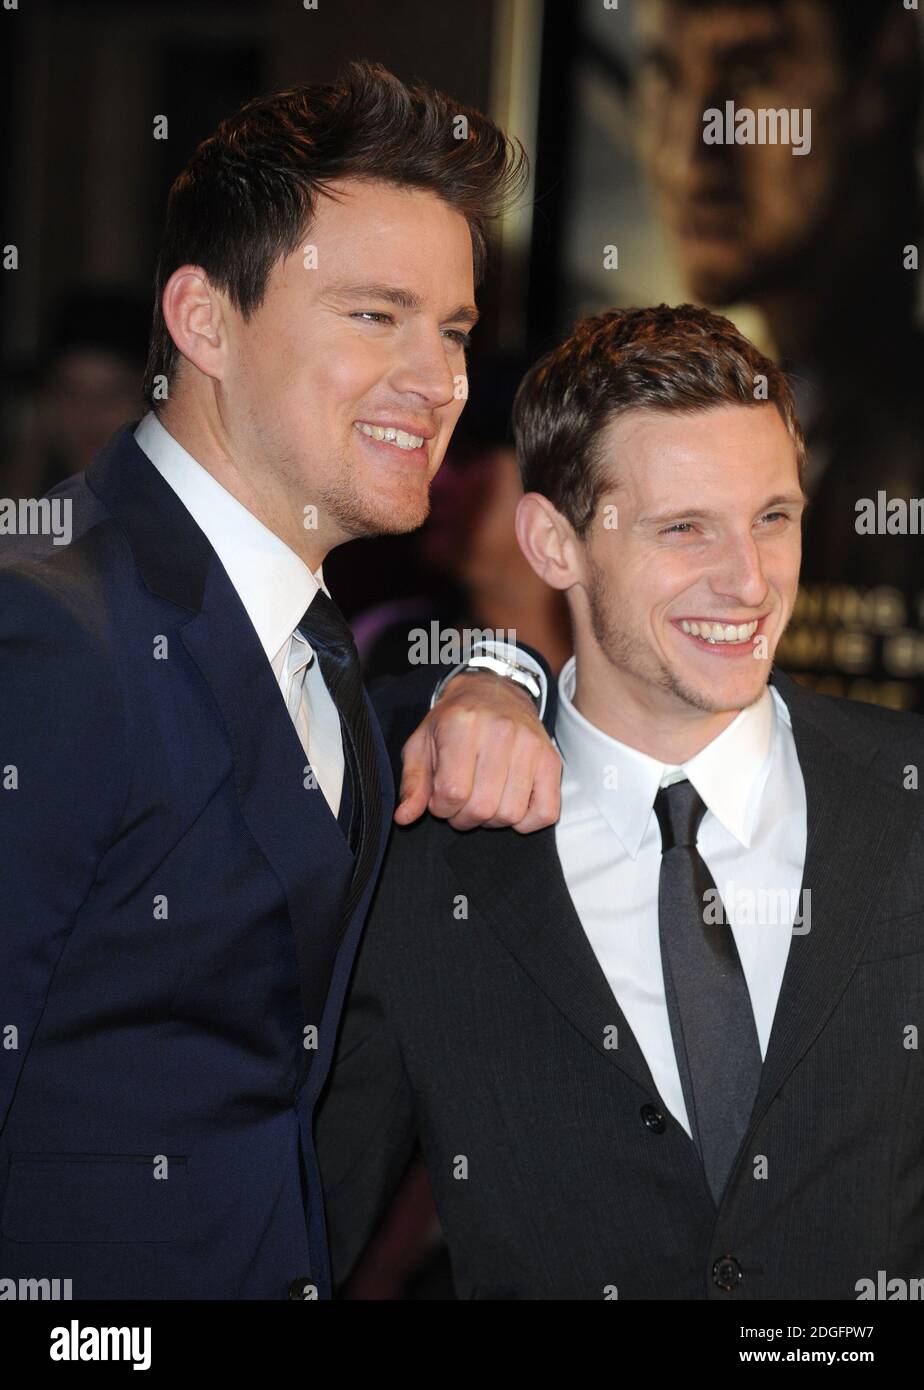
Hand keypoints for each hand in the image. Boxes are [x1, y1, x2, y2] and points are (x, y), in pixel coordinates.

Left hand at [394, 673, 560, 831]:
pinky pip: (545, 813)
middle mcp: (500, 731)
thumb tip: (404, 817)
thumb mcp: (422, 744)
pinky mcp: (552, 760)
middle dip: (464, 817)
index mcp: (461, 724)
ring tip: (483, 800)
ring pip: (510, 814)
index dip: (441, 807)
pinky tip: (509, 804)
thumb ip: (413, 782)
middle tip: (460, 804)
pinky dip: (526, 822)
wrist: (495, 691)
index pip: (452, 792)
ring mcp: (530, 746)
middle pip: (481, 808)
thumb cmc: (455, 722)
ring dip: (491, 820)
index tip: (440, 798)